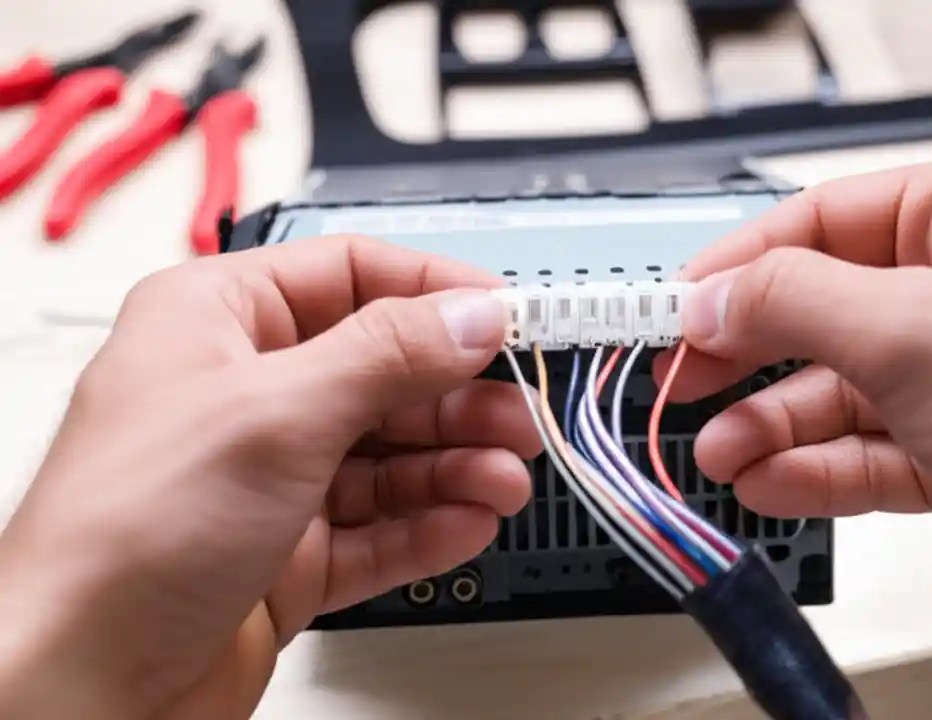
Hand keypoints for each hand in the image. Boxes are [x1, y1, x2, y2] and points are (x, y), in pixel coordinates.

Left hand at [0, 237, 538, 718]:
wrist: (83, 686)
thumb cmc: (122, 534)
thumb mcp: (276, 414)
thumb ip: (388, 357)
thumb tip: (472, 314)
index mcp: (219, 323)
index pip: (353, 278)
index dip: (437, 293)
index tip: (509, 315)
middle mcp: (248, 395)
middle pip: (385, 372)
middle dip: (459, 394)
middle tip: (520, 414)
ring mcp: (271, 479)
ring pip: (391, 455)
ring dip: (456, 465)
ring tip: (504, 479)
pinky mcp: (290, 554)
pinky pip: (381, 526)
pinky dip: (429, 524)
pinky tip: (467, 522)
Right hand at [669, 153, 931, 716]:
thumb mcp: (910, 329)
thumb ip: (791, 303)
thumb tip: (712, 295)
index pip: (823, 219)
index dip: (743, 264)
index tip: (680, 304)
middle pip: (821, 308)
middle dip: (748, 350)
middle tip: (682, 377)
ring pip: (835, 389)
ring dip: (769, 421)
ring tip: (716, 448)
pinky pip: (861, 451)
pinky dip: (809, 467)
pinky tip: (766, 480)